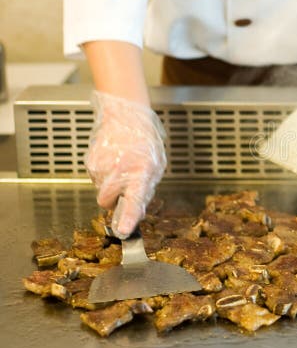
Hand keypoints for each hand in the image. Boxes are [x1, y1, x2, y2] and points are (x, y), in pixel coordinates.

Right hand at [85, 91, 166, 238]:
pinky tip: (113, 160)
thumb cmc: (144, 142)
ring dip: (110, 184)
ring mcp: (101, 166)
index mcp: (140, 172)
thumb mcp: (155, 166)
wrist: (126, 117)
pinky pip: (96, 178)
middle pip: (106, 202)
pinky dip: (104, 174)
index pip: (133, 200)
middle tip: (124, 185)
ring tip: (121, 166)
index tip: (123, 230)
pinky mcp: (90, 162)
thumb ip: (145, 190)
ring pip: (100, 190)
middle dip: (113, 200)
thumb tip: (135, 212)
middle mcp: (118, 170)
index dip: (127, 217)